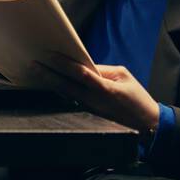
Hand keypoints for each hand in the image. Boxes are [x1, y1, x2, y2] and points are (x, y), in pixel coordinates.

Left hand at [35, 52, 159, 133]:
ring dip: (52, 83)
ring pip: (66, 94)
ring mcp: (90, 109)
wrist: (146, 125)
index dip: (64, 64)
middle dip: (49, 75)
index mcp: (105, 89)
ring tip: (38, 73)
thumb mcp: (123, 76)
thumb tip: (86, 64)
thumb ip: (103, 70)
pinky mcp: (89, 114)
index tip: (50, 55)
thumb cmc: (137, 98)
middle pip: (66, 86)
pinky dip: (61, 91)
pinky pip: (72, 101)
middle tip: (33, 65)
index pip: (80, 73)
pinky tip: (52, 85)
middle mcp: (94, 100)